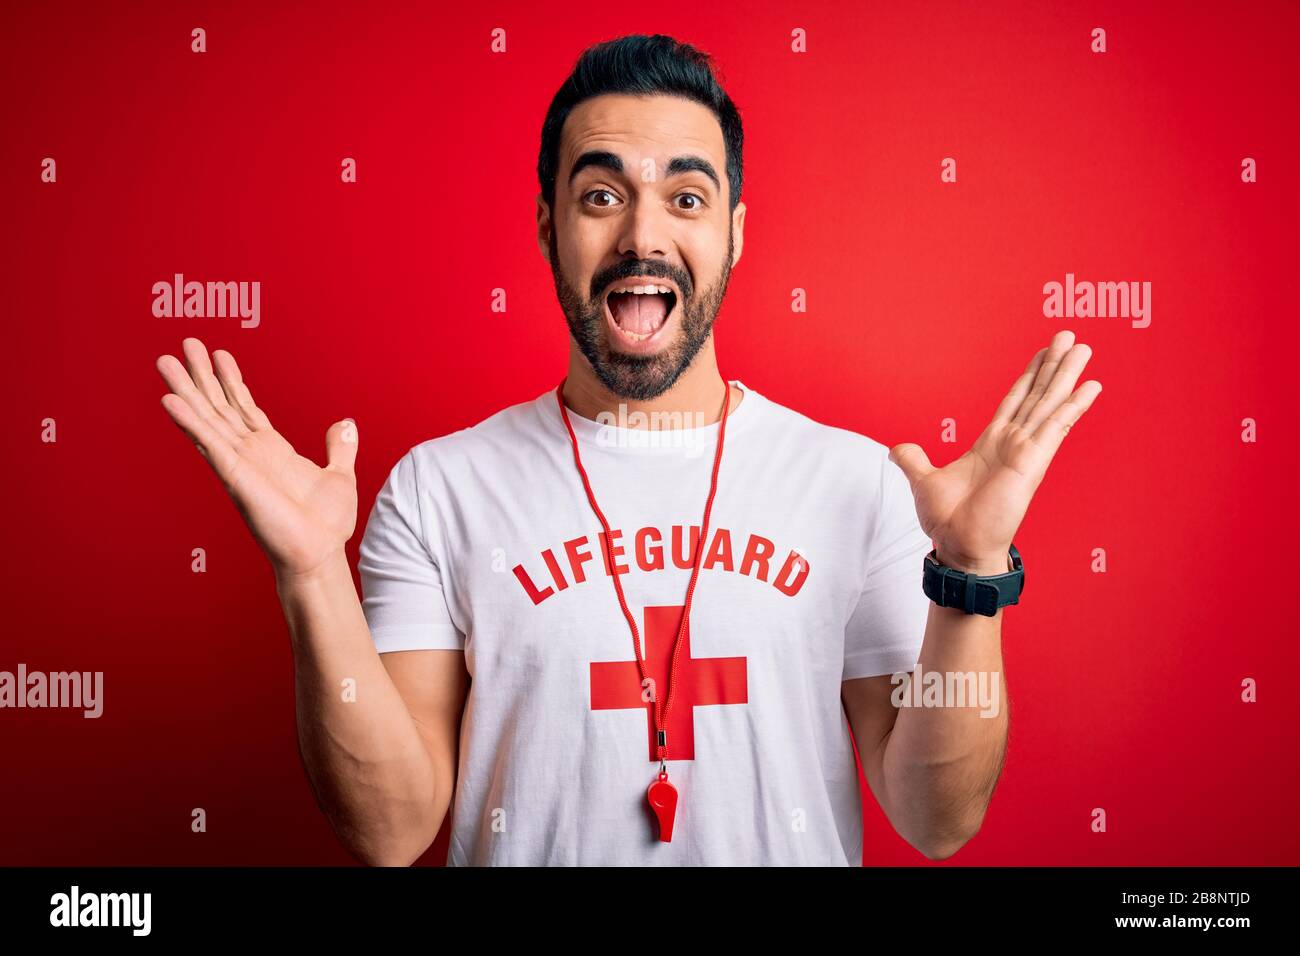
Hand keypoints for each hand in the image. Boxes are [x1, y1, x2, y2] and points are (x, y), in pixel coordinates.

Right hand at [155, 338, 358, 578]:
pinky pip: (209, 444)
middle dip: (202, 375)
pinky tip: (171, 401)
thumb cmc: (326, 525)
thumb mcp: (339, 476)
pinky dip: (190, 422)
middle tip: (186, 343)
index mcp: (271, 450)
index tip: (220, 353)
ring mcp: (239, 463)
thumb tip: (346, 424)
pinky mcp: (235, 476)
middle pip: (219, 405)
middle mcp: (249, 453)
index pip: (245, 407)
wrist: (319, 554)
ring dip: (186, 390)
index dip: (232, 380)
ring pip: (207, 418)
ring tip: (165, 362)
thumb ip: (340, 448)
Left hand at [888, 329, 1101, 574]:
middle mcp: (1014, 444)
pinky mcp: (1032, 462)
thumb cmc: (949, 522)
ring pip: (1050, 404)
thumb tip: (897, 449)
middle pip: (1037, 395)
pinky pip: (1056, 428)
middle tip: (1070, 337)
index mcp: (992, 444)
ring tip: (1084, 349)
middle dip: (1053, 365)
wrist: (959, 547)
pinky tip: (1091, 387)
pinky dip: (1073, 406)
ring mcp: (1026, 451)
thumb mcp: (924, 482)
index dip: (1029, 376)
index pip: (1015, 401)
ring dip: (1067, 376)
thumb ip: (914, 461)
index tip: (1044, 353)